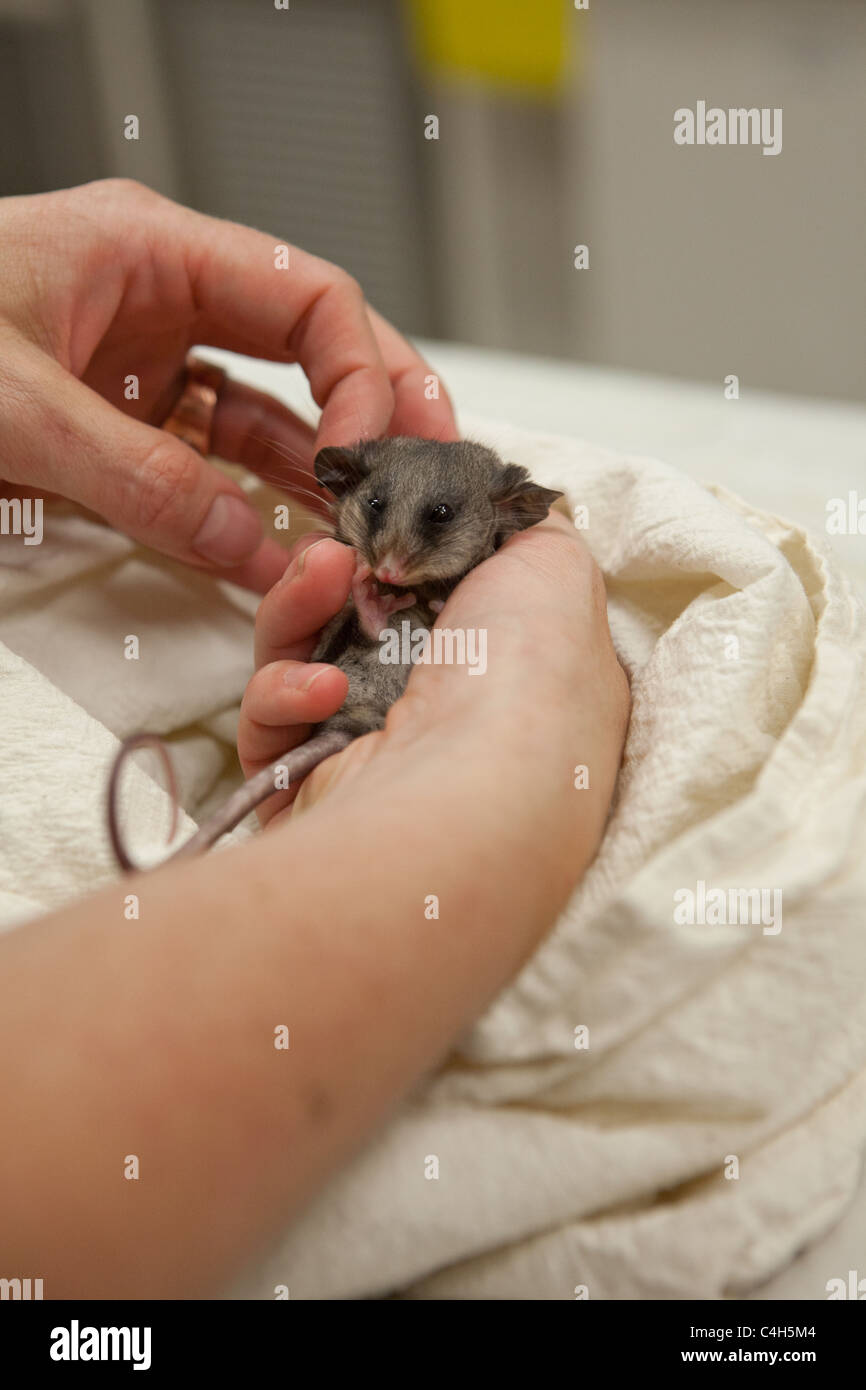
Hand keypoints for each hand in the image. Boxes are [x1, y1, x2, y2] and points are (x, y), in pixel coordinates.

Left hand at [0, 179, 456, 590]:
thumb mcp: (17, 406)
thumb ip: (141, 482)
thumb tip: (247, 550)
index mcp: (150, 249)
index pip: (307, 297)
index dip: (360, 372)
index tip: (368, 453)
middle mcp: (159, 301)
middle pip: (308, 350)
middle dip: (373, 410)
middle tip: (429, 470)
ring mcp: (142, 366)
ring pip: (262, 417)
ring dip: (314, 474)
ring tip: (363, 528)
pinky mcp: (118, 422)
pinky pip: (206, 464)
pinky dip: (244, 506)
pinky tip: (276, 544)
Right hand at [238, 514, 629, 855]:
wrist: (475, 791)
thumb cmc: (530, 675)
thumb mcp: (555, 561)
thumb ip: (518, 519)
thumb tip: (496, 501)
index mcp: (496, 657)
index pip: (426, 579)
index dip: (394, 523)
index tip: (368, 471)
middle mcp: (434, 705)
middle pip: (354, 607)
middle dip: (338, 558)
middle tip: (339, 533)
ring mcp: (367, 746)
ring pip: (301, 651)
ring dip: (303, 605)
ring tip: (325, 577)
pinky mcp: (305, 781)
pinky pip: (269, 716)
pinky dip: (287, 691)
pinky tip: (325, 690)